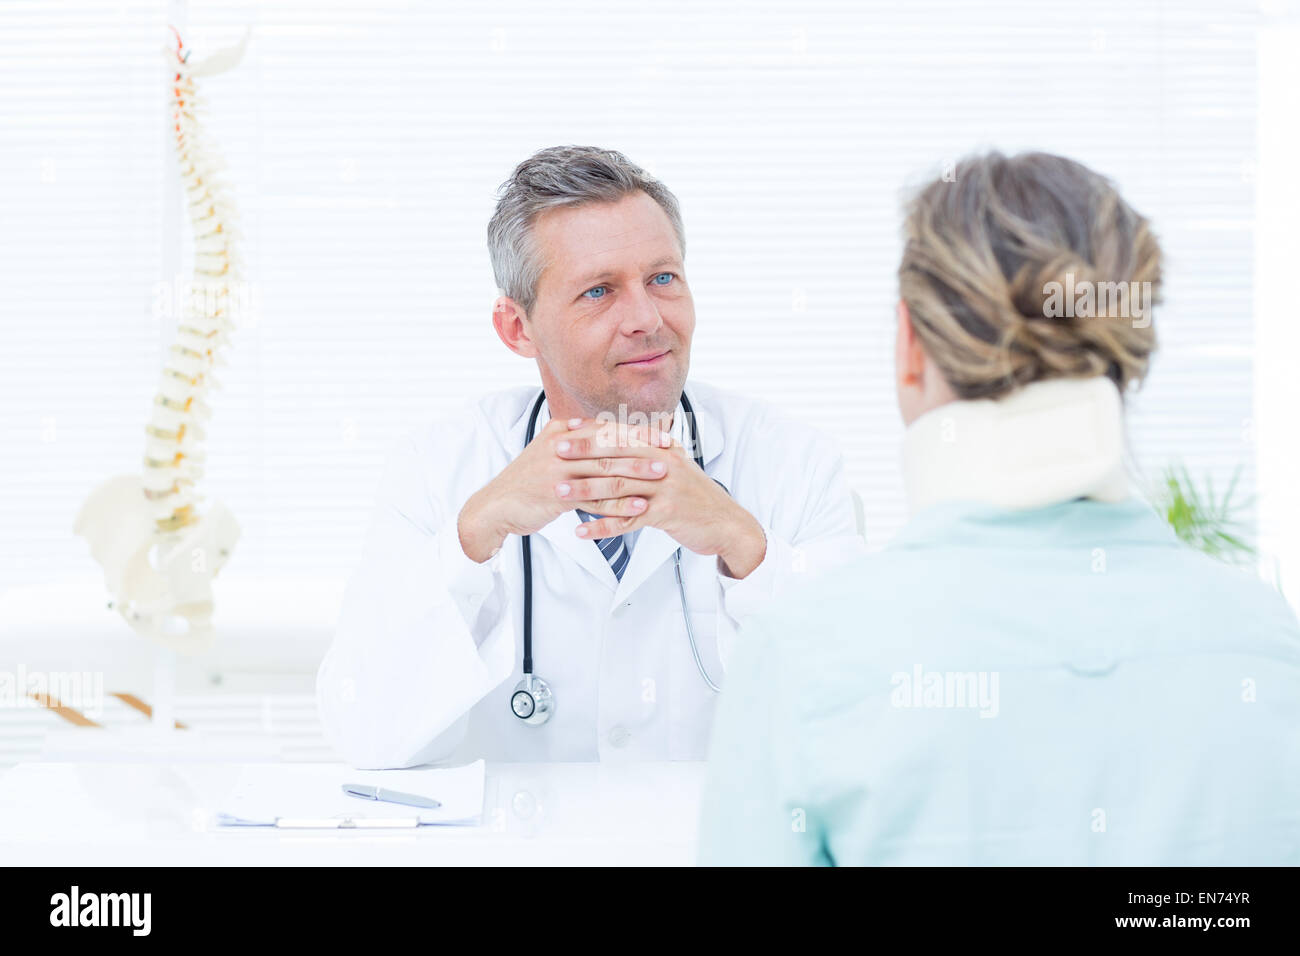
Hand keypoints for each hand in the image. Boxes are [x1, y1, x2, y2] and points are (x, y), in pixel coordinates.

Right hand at [457, 416, 670, 562]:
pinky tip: (641, 505)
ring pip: (606, 470)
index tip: (663, 437)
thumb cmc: (527, 480)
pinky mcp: (557, 495)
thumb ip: (572, 438)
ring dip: (637, 473)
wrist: (497, 506)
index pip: (607, 428)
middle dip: (643, 449)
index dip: (636, 432)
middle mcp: (560, 445)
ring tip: (663, 476)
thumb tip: (593, 423)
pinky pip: (595, 499)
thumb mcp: (548, 450)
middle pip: (610, 445)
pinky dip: (620, 502)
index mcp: (562, 431)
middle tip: (671, 452)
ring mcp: (558, 470)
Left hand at [554, 420, 767, 578]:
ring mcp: (665, 488)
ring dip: (585, 489)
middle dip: (581, 454)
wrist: (726, 523)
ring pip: (618, 487)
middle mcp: (664, 463)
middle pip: (616, 456)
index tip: (564, 431)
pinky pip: (628, 519)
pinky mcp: (666, 514)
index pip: (620, 436)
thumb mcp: (674, 467)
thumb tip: (622, 441)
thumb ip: (650, 453)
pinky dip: (602, 526)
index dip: (591, 433)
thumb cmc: (694, 497)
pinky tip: (581, 530)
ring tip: (558, 491)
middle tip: (552, 454)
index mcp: (662, 449)